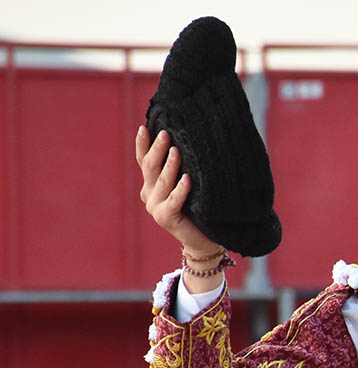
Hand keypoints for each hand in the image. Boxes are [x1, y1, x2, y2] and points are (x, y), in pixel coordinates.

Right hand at [136, 126, 219, 253]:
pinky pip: (174, 201)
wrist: (204, 240)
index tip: (145, 127)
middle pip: (150, 168)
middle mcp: (150, 195)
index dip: (143, 145)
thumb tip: (185, 142)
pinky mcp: (165, 218)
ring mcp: (155, 207)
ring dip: (169, 165)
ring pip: (162, 182)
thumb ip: (181, 169)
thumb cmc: (198, 209)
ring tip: (176, 150)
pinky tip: (188, 179)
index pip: (144, 161)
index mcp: (152, 185)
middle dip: (157, 149)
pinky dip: (181, 189)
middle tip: (165, 133)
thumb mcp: (187, 185)